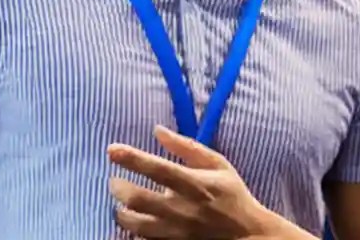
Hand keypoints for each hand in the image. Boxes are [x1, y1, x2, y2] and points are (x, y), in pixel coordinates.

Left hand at [107, 125, 303, 238]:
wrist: (247, 236)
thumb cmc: (231, 195)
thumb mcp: (217, 164)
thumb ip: (187, 147)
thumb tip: (158, 130)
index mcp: (194, 184)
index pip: (157, 168)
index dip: (131, 157)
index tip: (111, 149)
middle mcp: (182, 209)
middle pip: (138, 199)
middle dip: (118, 187)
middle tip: (114, 181)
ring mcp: (176, 232)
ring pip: (135, 224)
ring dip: (120, 213)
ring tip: (120, 205)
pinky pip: (144, 239)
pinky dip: (133, 230)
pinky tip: (134, 221)